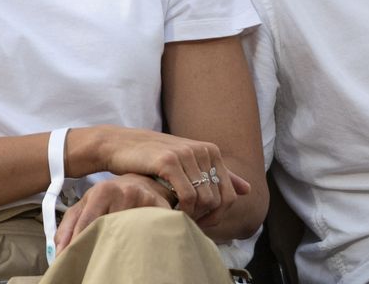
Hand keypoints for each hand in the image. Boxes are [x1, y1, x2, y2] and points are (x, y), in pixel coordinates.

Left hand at [53, 174, 172, 253]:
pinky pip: (150, 230)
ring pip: (128, 232)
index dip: (77, 243)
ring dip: (120, 247)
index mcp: (103, 190)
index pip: (87, 223)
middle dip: (99, 246)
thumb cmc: (112, 195)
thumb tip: (58, 250)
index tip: (68, 260)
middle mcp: (125, 193)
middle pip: (108, 229)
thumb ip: (69, 223)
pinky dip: (142, 241)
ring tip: (114, 255)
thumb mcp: (86, 202)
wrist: (145, 180)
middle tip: (93, 261)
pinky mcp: (161, 208)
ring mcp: (144, 200)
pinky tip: (136, 247)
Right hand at [75, 126, 248, 222]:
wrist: (121, 144)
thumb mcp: (188, 162)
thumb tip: (248, 189)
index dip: (217, 215)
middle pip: (218, 200)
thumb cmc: (155, 157)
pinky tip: (170, 212)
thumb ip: (217, 174)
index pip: (229, 194)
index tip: (201, 223)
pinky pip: (187, 196)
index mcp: (211, 151)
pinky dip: (182, 211)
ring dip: (192, 216)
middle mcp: (203, 150)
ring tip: (178, 218)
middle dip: (204, 219)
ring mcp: (187, 154)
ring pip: (204, 200)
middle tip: (187, 224)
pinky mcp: (168, 162)